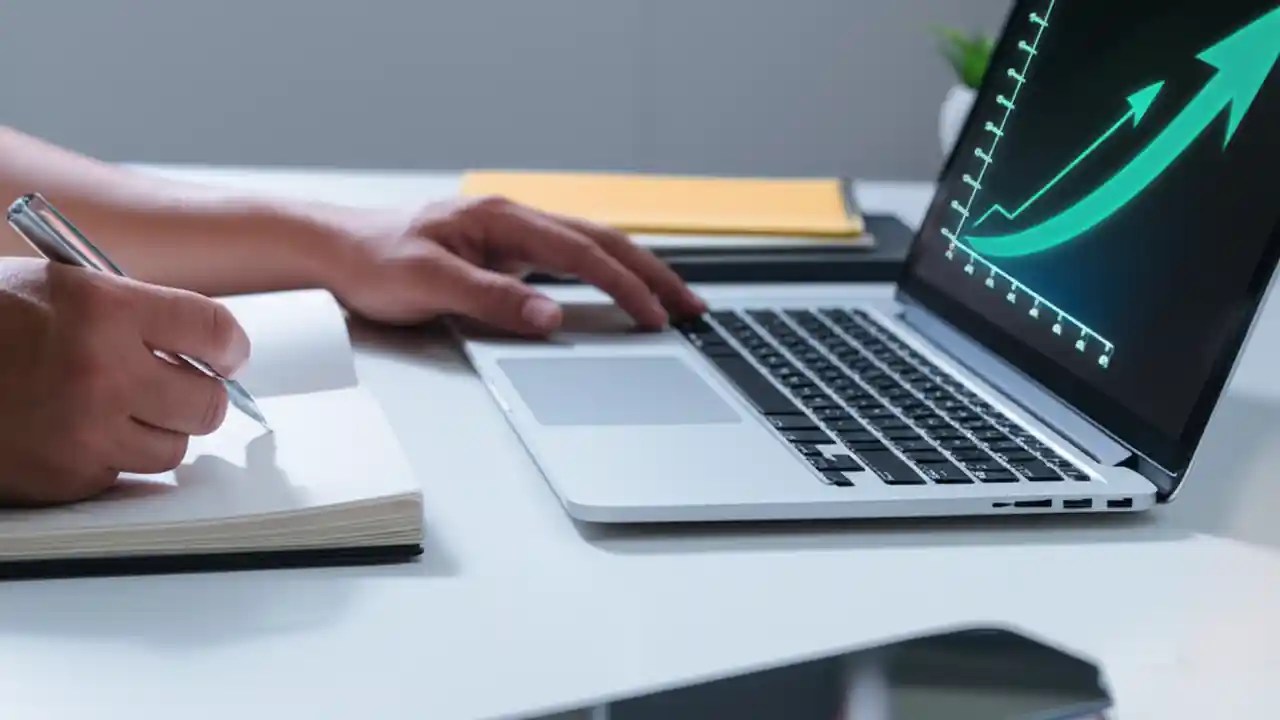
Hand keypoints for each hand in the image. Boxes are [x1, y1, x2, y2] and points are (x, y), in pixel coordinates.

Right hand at [0, 259, 249, 505]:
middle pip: (206, 401)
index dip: (227, 345)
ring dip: (157, 429)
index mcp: (103, 308)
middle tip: (180, 384)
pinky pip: (122, 473)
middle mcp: (100, 371)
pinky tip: (78, 429)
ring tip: (120, 407)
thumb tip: (205, 348)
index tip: (225, 352)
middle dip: (198, 392)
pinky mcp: (64, 477)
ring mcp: (82, 431)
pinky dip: (112, 455)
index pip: (214, 331)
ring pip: (173, 447)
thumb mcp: (58, 287)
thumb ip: (134, 314)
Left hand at [324, 196, 706, 333]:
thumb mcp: (426, 283)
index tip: (655, 316)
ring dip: (636, 273)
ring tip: (673, 301)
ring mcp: (512, 237)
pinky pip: (571, 262)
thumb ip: (490, 300)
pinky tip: (623, 294)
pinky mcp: (507, 255)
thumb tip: (551, 318)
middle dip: (652, 274)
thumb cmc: (372, 260)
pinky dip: (606, 277)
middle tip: (692, 306)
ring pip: (592, 248)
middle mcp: (513, 221)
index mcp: (501, 219)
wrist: (336, 250)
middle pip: (602, 241)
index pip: (581, 252)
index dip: (623, 285)